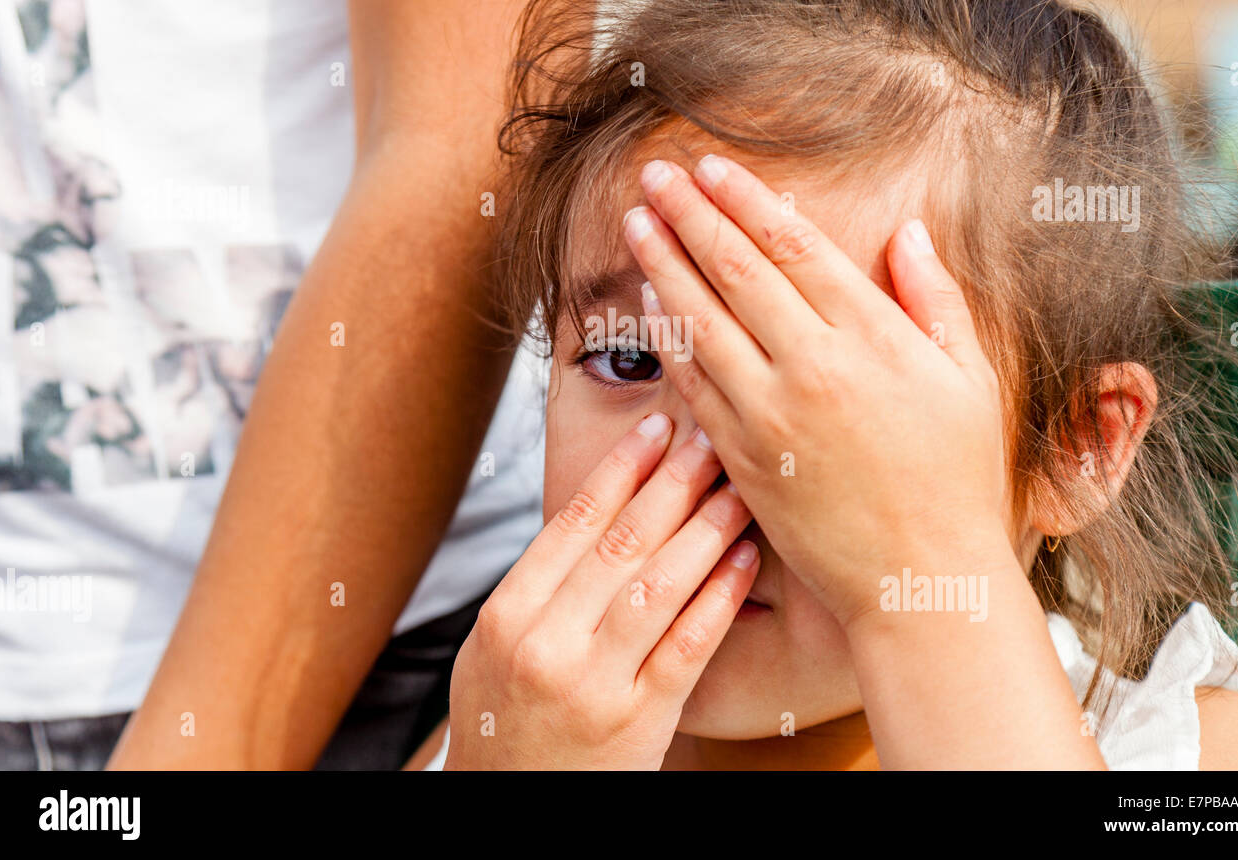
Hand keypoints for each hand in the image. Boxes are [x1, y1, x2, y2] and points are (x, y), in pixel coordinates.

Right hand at [444, 414, 758, 768]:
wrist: (503, 811)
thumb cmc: (504, 724)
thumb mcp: (492, 649)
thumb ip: (538, 587)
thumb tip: (596, 511)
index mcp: (508, 614)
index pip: (573, 523)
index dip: (621, 468)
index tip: (656, 425)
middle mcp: (548, 643)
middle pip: (623, 543)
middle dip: (674, 482)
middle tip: (711, 438)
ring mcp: (595, 683)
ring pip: (660, 586)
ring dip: (707, 529)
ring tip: (740, 489)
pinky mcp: (640, 720)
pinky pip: (688, 646)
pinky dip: (720, 598)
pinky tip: (745, 561)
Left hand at [623, 154, 1011, 630]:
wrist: (922, 579)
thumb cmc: (957, 479)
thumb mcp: (971, 380)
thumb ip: (937, 300)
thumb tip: (909, 232)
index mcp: (873, 336)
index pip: (793, 246)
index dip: (745, 200)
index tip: (711, 167)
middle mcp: (813, 365)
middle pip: (734, 270)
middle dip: (689, 214)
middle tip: (654, 174)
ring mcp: (769, 413)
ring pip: (700, 320)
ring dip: (661, 265)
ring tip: (635, 222)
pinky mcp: (741, 457)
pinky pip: (692, 385)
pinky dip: (667, 339)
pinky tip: (648, 304)